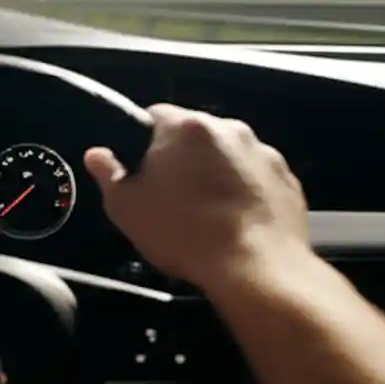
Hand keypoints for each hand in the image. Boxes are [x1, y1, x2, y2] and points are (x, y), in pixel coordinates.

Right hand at [84, 104, 310, 290]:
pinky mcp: (286, 179)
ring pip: (227, 157)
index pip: (153, 114)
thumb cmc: (187, 235)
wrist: (257, 269)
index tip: (140, 169)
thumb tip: (98, 155)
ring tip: (205, 216)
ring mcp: (263, 153)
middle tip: (169, 198)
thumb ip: (109, 175)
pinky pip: (255, 179)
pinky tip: (233, 224)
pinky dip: (244, 193)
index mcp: (186, 127)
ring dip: (214, 175)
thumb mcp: (128, 209)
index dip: (142, 142)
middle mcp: (229, 129)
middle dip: (181, 159)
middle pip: (194, 136)